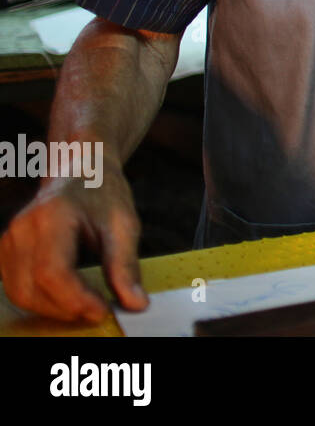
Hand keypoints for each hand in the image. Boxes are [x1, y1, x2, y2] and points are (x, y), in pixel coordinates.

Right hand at [0, 163, 147, 322]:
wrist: (81, 168)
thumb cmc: (103, 191)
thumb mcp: (123, 224)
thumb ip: (125, 266)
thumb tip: (136, 303)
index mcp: (52, 215)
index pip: (52, 271)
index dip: (75, 300)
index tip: (103, 312)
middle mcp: (23, 228)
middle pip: (31, 288)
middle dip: (66, 309)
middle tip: (101, 311)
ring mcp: (9, 240)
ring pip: (20, 293)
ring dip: (53, 309)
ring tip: (88, 305)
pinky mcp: (7, 251)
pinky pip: (16, 287)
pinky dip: (41, 301)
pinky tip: (69, 298)